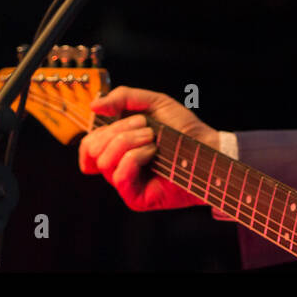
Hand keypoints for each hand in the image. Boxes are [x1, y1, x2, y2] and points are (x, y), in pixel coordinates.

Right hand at [78, 86, 219, 211]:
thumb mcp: (153, 103)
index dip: (98, 130)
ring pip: (104, 160)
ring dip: (129, 141)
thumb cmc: (183, 128)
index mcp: (117, 147)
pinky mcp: (135, 197)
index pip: (88, 145)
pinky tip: (153, 152)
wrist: (207, 145)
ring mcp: (126, 184)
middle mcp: (118, 166)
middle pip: (93, 149)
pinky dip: (136, 157)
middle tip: (145, 126)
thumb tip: (93, 106)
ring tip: (152, 138)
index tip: (124, 118)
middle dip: (119, 131)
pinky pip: (119, 175)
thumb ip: (123, 98)